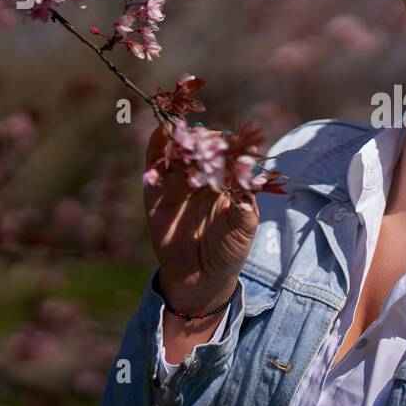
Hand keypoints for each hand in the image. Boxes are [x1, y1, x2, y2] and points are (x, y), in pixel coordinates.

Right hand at [143, 124, 258, 315]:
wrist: (202, 277)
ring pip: (178, 153)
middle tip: (208, 136)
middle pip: (201, 149)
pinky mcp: (155, 192)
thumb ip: (245, 198)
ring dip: (181, 139)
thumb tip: (250, 170)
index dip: (229, 145)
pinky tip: (162, 131)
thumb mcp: (244, 224)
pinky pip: (154, 165)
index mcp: (225, 181)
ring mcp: (177, 183)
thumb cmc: (229, 250)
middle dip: (204, 140)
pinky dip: (156, 146)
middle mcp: (201, 178)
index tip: (234, 140)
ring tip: (184, 128)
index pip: (226, 154)